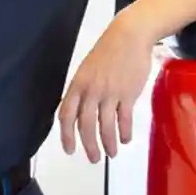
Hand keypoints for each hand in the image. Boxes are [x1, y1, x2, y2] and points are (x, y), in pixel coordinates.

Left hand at [57, 14, 155, 163]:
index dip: (66, 135)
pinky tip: (125, 139)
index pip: (67, 114)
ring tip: (110, 153)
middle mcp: (92, 90)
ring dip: (108, 144)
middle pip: (86, 125)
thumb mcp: (87, 69)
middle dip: (89, 146)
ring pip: (106, 126)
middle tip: (93, 158)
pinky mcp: (128, 93)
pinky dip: (125, 132)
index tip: (69, 149)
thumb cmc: (109, 50)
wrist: (129, 36)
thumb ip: (83, 90)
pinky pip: (124, 119)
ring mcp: (110, 92)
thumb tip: (81, 113)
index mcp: (78, 84)